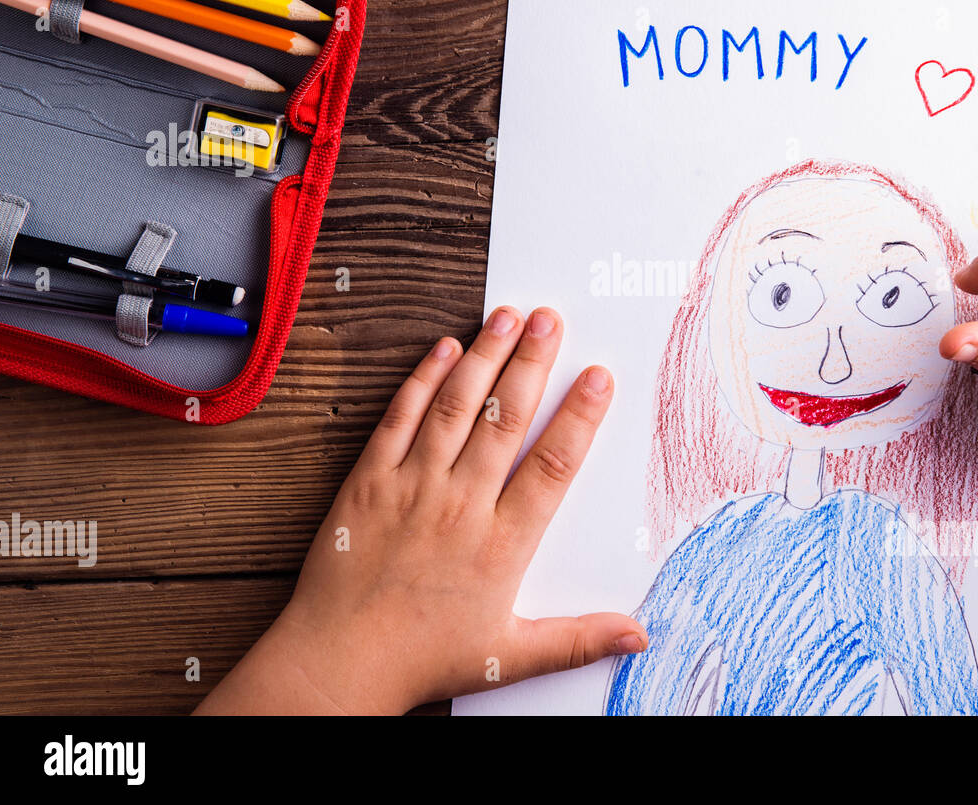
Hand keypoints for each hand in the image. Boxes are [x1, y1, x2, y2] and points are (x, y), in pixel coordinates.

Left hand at [196, 306, 646, 714]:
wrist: (340, 661)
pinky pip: (399, 419)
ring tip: (507, 316)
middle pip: (506, 420)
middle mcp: (460, 505)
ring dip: (484, 357)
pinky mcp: (369, 481)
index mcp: (501, 544)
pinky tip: (443, 349)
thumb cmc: (423, 658)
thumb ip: (578, 640)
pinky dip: (421, 380)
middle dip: (532, 363)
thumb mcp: (510, 656)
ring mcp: (412, 487)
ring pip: (456, 407)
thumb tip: (638, 636)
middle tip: (552, 320)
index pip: (552, 467)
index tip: (598, 377)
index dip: (579, 417)